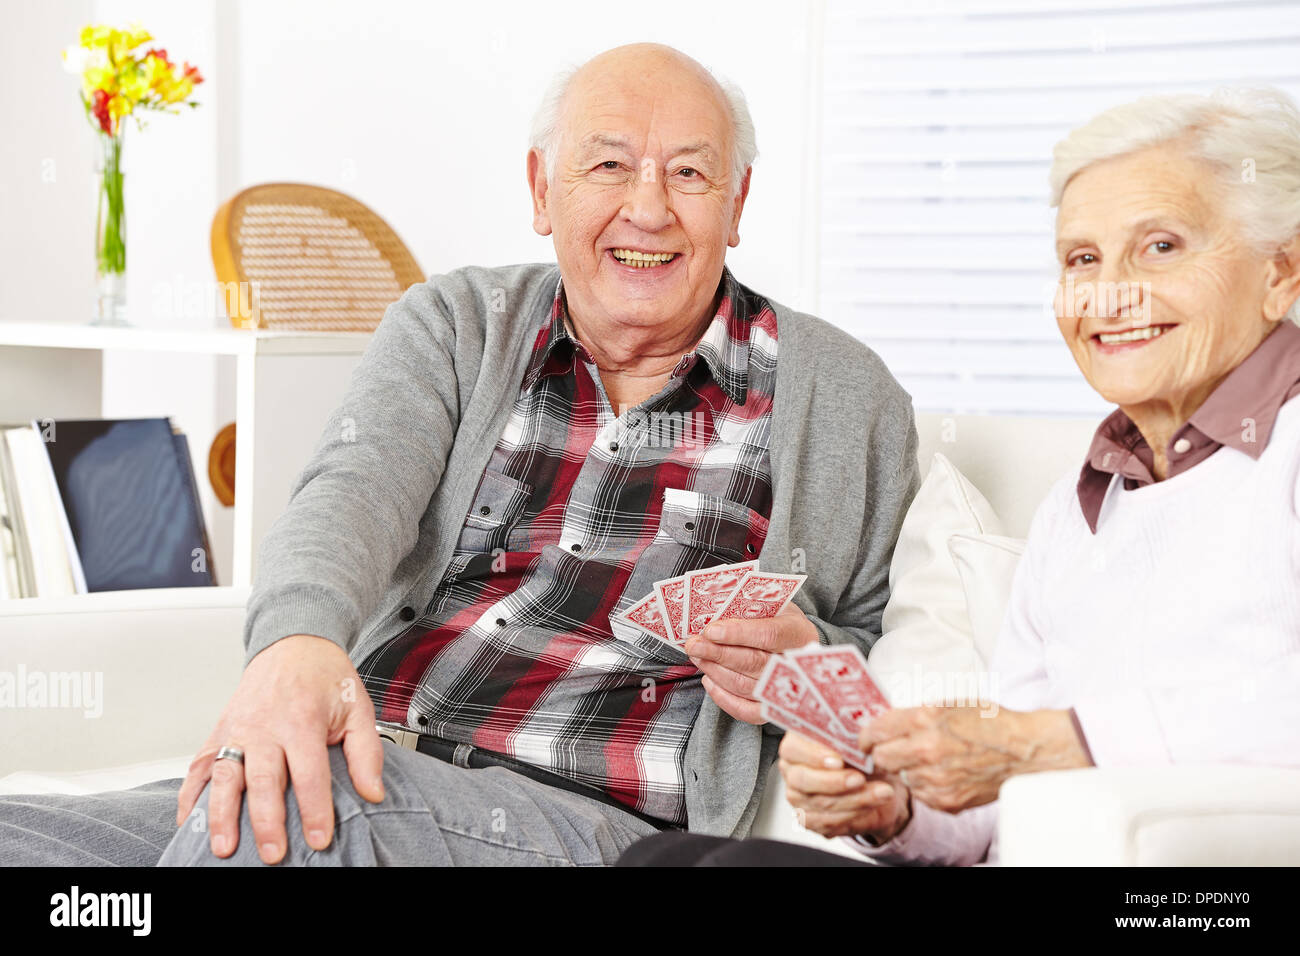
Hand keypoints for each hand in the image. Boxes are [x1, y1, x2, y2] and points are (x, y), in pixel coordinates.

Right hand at [175, 634, 384, 863]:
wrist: (294, 644)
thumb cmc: (326, 679)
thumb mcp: (358, 708)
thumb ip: (367, 752)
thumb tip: (373, 793)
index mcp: (303, 720)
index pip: (309, 772)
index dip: (315, 809)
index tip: (319, 840)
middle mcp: (265, 726)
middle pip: (262, 778)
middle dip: (266, 820)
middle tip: (273, 853)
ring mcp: (237, 729)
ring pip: (223, 775)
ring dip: (221, 814)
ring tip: (223, 848)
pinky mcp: (218, 732)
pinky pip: (199, 766)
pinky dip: (190, 796)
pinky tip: (189, 824)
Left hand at [683, 602, 818, 723]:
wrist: (799, 647)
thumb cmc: (780, 622)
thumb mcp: (773, 606)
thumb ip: (750, 609)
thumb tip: (715, 613)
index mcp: (799, 633)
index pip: (769, 635)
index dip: (739, 634)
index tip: (711, 631)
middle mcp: (798, 665)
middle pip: (754, 662)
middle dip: (718, 654)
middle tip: (694, 645)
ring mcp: (787, 690)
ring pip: (745, 686)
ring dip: (715, 671)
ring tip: (697, 656)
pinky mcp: (773, 710)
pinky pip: (745, 710)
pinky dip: (723, 697)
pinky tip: (709, 680)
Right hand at [778, 731, 910, 841]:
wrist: (878, 784)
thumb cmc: (862, 757)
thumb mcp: (859, 741)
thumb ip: (852, 737)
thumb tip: (862, 733)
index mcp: (797, 744)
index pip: (792, 749)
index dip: (813, 755)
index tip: (839, 759)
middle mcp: (792, 770)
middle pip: (802, 779)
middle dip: (835, 781)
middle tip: (860, 778)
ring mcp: (798, 797)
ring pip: (820, 802)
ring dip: (854, 799)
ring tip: (881, 792)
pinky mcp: (809, 819)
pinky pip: (827, 822)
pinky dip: (854, 814)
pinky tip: (872, 805)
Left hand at [859, 706, 1091, 812]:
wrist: (1022, 749)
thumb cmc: (987, 721)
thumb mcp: (947, 703)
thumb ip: (912, 714)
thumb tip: (882, 722)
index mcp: (924, 719)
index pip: (875, 731)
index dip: (866, 735)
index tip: (865, 739)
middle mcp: (926, 749)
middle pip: (881, 758)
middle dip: (883, 754)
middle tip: (891, 750)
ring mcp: (936, 778)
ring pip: (901, 777)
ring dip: (907, 770)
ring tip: (927, 760)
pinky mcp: (946, 800)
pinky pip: (920, 794)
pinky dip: (925, 785)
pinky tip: (942, 773)